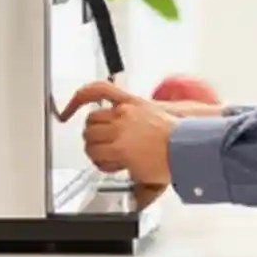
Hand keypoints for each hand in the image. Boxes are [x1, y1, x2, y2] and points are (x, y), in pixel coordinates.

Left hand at [58, 81, 177, 184]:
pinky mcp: (120, 150)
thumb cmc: (180, 135)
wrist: (189, 147)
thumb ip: (141, 121)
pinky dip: (101, 163)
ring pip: (90, 139)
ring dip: (94, 150)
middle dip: (91, 134)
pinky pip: (98, 157)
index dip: (76, 99)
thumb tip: (132, 121)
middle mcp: (123, 114)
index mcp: (132, 103)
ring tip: (107, 158)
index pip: (97, 90)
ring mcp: (121, 131)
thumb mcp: (160, 117)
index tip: (67, 111)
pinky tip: (112, 166)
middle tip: (100, 144)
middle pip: (90, 120)